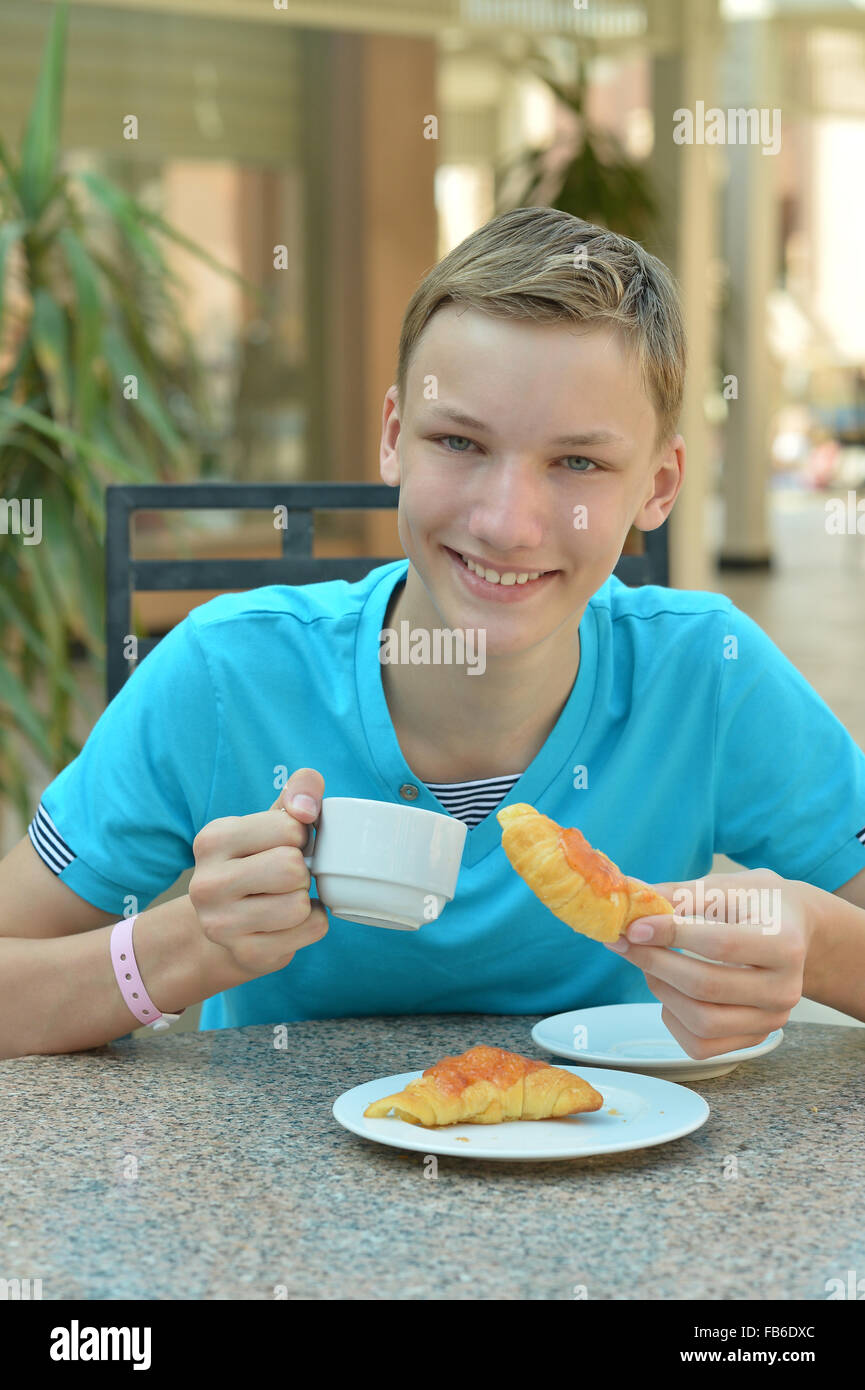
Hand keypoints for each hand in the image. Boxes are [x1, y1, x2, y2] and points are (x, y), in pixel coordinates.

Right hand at [189, 769, 328, 980]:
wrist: (229, 922)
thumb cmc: (261, 860)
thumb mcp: (274, 819)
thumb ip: (300, 790)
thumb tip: (307, 807)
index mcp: (212, 839)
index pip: (289, 827)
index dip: (299, 836)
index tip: (283, 846)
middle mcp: (206, 883)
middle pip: (291, 868)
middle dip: (301, 870)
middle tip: (286, 877)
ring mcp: (221, 925)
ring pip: (299, 905)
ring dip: (305, 900)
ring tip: (284, 898)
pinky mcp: (245, 954)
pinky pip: (310, 930)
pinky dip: (311, 924)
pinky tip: (287, 922)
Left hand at [603, 869, 817, 1058]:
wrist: (795, 933)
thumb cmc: (758, 904)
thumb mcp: (727, 887)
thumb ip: (682, 894)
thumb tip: (633, 899)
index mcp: (785, 943)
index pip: (721, 944)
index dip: (671, 934)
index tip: (634, 926)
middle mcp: (785, 989)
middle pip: (706, 987)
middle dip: (656, 962)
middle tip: (626, 942)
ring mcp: (771, 1020)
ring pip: (701, 1021)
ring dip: (662, 990)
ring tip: (650, 962)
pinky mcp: (753, 1039)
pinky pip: (700, 1044)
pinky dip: (673, 1018)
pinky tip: (670, 989)